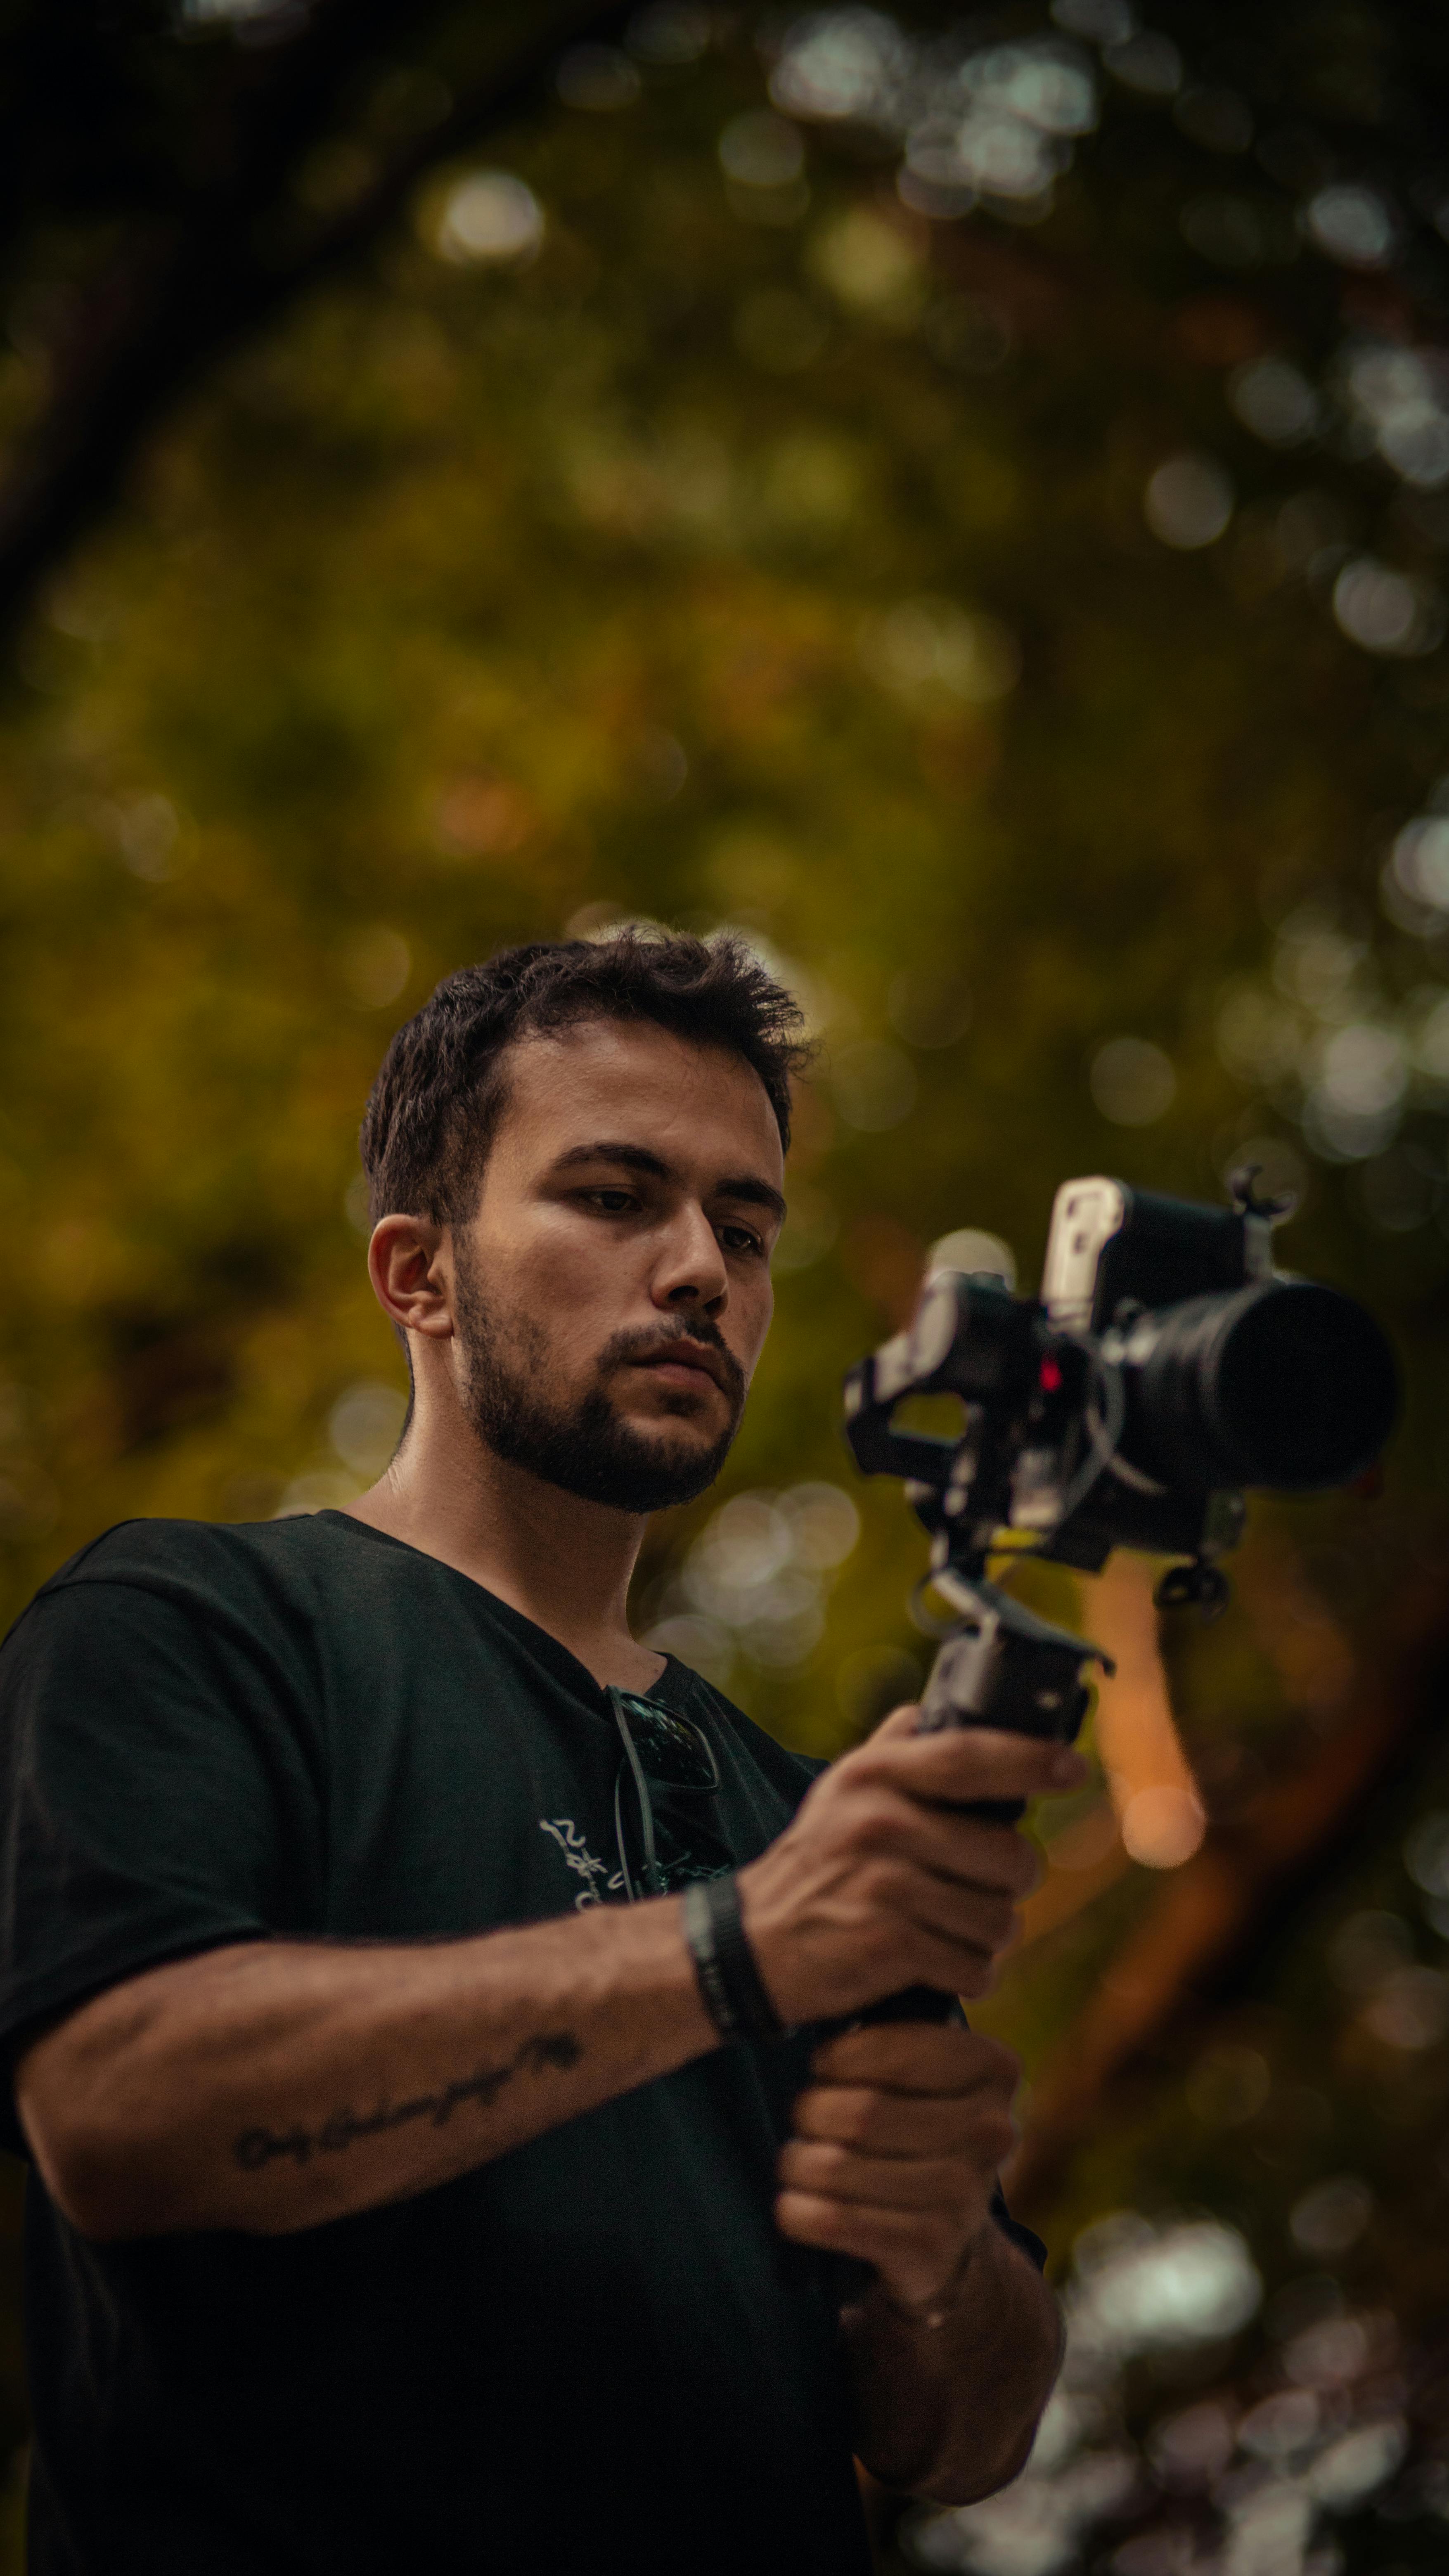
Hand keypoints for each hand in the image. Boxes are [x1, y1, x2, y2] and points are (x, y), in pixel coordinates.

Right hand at [736, 1703, 1085, 2026]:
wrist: (752, 1946)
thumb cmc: (816, 1866)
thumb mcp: (840, 1794)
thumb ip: (892, 1751)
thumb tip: (934, 1712)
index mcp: (872, 1777)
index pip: (968, 1755)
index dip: (1030, 1759)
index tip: (1074, 1767)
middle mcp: (879, 1822)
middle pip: (1008, 1856)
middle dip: (1009, 1885)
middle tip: (976, 1890)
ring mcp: (884, 1884)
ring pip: (998, 1919)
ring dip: (986, 1936)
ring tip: (947, 1929)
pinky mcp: (888, 1943)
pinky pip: (973, 1966)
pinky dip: (965, 1974)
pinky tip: (933, 1963)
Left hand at [775, 2019, 1019, 2313]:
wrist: (941, 2235)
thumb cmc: (911, 2124)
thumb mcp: (919, 2071)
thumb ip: (893, 2031)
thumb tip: (835, 1990)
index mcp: (994, 2068)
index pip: (899, 2047)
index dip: (842, 2057)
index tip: (824, 2067)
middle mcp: (993, 2130)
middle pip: (863, 2112)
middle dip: (812, 2113)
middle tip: (803, 2117)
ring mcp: (966, 2193)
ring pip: (841, 2168)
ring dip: (797, 2164)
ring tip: (794, 2160)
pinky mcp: (933, 2245)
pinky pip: (838, 2221)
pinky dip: (799, 2212)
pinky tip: (791, 2205)